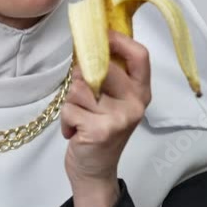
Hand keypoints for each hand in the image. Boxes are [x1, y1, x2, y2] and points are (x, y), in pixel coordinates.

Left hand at [60, 29, 152, 188]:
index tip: (100, 34)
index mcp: (140, 92)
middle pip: (99, 67)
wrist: (95, 172)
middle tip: (82, 98)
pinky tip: (76, 132)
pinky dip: (65, 120)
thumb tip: (86, 43)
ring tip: (80, 118)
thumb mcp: (111, 102)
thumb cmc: (99, 131)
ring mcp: (119, 118)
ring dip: (71, 103)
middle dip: (80, 79)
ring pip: (79, 88)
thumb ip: (107, 76)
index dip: (119, 39)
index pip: (140, 55)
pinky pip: (70, 108)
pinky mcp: (100, 130)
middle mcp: (135, 103)